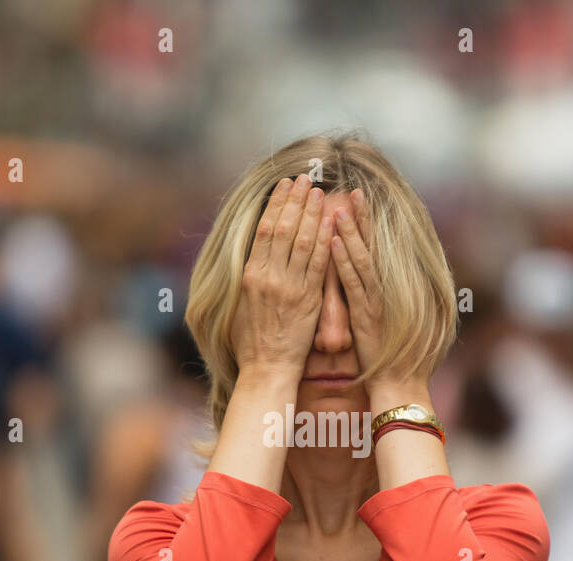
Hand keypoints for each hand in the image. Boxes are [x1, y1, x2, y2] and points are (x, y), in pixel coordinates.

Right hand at [231, 174, 333, 379]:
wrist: (266, 369)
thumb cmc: (251, 341)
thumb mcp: (240, 304)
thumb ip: (250, 276)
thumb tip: (254, 254)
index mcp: (249, 274)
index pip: (263, 229)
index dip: (276, 204)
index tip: (285, 186)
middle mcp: (267, 276)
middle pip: (282, 228)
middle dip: (295, 200)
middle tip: (306, 178)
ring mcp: (288, 287)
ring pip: (301, 240)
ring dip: (312, 213)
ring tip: (320, 192)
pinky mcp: (308, 300)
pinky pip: (318, 264)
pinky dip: (325, 240)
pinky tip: (332, 223)